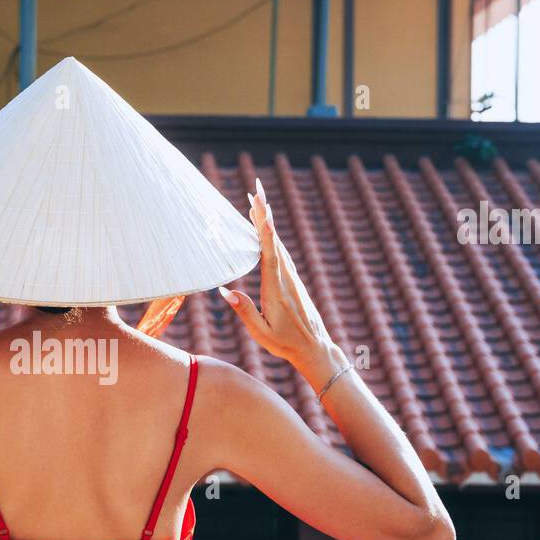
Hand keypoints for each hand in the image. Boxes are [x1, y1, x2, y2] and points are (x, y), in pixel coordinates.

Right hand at [220, 178, 341, 375]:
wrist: (314, 348)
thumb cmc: (285, 343)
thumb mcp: (261, 332)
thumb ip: (245, 310)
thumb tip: (225, 290)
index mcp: (277, 288)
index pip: (269, 252)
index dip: (265, 228)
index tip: (260, 206)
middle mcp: (287, 279)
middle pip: (274, 241)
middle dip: (265, 215)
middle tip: (256, 191)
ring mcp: (292, 279)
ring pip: (278, 245)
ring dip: (268, 224)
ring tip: (257, 204)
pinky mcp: (293, 281)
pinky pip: (281, 253)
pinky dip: (272, 238)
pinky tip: (266, 232)